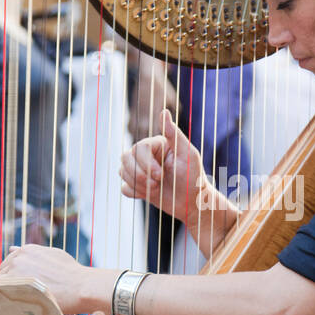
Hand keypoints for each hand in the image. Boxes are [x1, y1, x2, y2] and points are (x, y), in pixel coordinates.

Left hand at [0, 243, 90, 313]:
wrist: (79, 286)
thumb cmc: (70, 272)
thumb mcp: (51, 254)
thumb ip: (31, 252)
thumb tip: (11, 248)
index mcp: (26, 250)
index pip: (9, 263)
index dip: (15, 274)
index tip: (23, 283)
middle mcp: (17, 259)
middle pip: (3, 273)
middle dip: (11, 282)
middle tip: (25, 293)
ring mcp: (15, 273)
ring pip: (1, 284)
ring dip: (9, 291)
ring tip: (25, 299)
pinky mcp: (15, 288)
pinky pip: (3, 293)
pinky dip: (7, 298)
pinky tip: (18, 303)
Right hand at [120, 108, 205, 224]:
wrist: (192, 203)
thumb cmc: (192, 177)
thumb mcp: (187, 154)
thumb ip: (174, 133)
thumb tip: (163, 112)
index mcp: (156, 145)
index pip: (138, 147)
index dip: (146, 163)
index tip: (161, 175)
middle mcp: (145, 155)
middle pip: (125, 158)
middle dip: (140, 174)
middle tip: (158, 183)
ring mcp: (140, 170)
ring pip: (121, 171)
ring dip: (138, 184)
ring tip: (156, 189)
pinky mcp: (137, 186)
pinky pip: (124, 188)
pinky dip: (135, 193)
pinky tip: (149, 194)